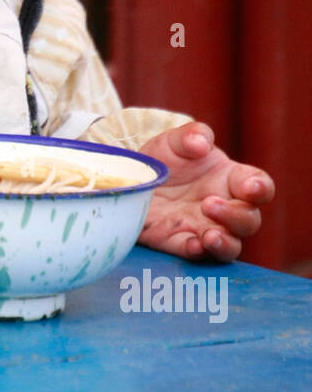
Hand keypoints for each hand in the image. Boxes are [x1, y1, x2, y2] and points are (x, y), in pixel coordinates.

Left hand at [136, 121, 273, 261]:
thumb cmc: (164, 159)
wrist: (132, 180)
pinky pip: (198, 256)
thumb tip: (201, 144)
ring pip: (231, 246)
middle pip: (249, 221)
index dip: (260, 188)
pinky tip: (193, 245)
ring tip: (209, 236)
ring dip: (224, 243)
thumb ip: (192, 135)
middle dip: (235, 215)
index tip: (250, 188)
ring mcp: (204, 228)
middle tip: (208, 204)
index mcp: (231, 179)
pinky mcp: (181, 243)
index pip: (259, 186)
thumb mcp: (175, 140)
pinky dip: (198, 252)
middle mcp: (225, 208)